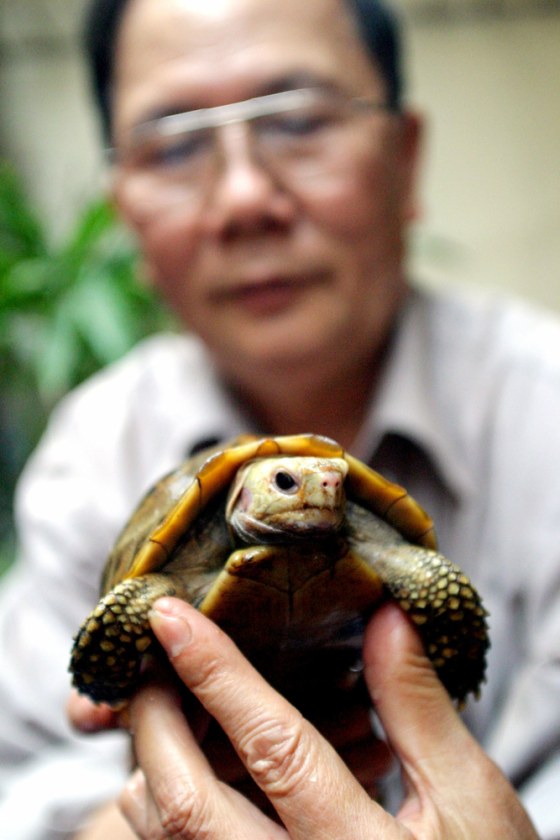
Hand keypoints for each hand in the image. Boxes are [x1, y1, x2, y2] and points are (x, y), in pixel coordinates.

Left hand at [112, 597, 537, 838]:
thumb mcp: (471, 798)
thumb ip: (418, 708)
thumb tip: (384, 618)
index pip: (270, 745)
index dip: (215, 671)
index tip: (172, 616)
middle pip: (186, 805)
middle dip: (154, 722)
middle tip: (149, 663)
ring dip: (154, 768)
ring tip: (169, 709)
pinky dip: (169, 809)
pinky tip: (195, 772)